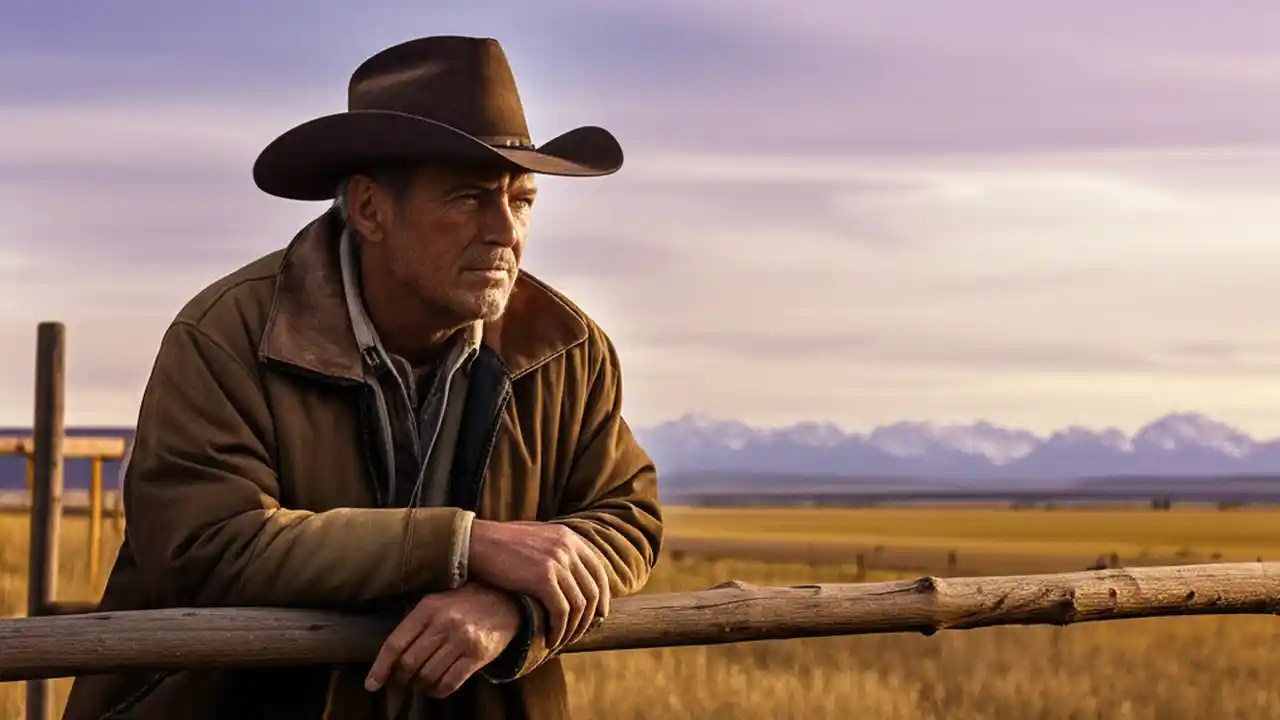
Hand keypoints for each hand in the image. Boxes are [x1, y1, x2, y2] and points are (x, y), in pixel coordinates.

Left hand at [365, 582, 520, 698]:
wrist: (505, 602)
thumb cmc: (463, 603)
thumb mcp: (436, 601)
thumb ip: (414, 621)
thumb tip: (389, 658)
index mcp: (428, 607)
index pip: (396, 643)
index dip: (380, 667)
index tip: (372, 684)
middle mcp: (445, 622)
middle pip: (410, 663)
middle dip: (399, 680)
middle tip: (398, 685)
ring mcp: (463, 639)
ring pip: (428, 676)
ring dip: (419, 686)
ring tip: (419, 684)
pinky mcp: (478, 655)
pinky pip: (449, 683)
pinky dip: (437, 691)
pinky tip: (435, 687)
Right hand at [468, 520, 610, 649]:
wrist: (475, 542)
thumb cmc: (501, 545)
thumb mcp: (536, 538)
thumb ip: (556, 551)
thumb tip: (572, 573)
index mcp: (569, 537)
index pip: (598, 572)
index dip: (602, 597)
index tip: (598, 616)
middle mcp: (568, 547)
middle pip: (592, 591)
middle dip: (589, 618)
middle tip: (579, 634)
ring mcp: (557, 562)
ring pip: (579, 605)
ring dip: (572, 628)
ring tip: (561, 640)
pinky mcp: (543, 578)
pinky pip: (561, 611)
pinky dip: (559, 629)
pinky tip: (551, 638)